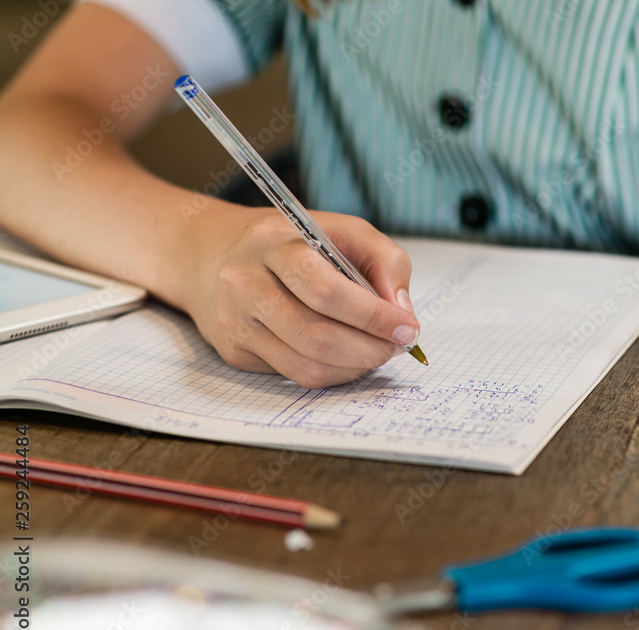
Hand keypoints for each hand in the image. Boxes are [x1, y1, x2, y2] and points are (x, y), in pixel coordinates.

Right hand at [182, 206, 419, 387]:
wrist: (216, 255)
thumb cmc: (293, 244)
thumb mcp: (343, 231)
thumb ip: (385, 261)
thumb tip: (402, 311)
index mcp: (274, 243)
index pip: (327, 290)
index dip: (373, 316)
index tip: (407, 328)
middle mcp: (245, 283)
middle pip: (316, 335)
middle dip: (369, 348)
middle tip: (396, 347)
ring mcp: (235, 321)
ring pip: (306, 365)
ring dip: (354, 367)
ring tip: (377, 352)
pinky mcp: (234, 351)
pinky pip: (294, 375)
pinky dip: (333, 373)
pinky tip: (348, 357)